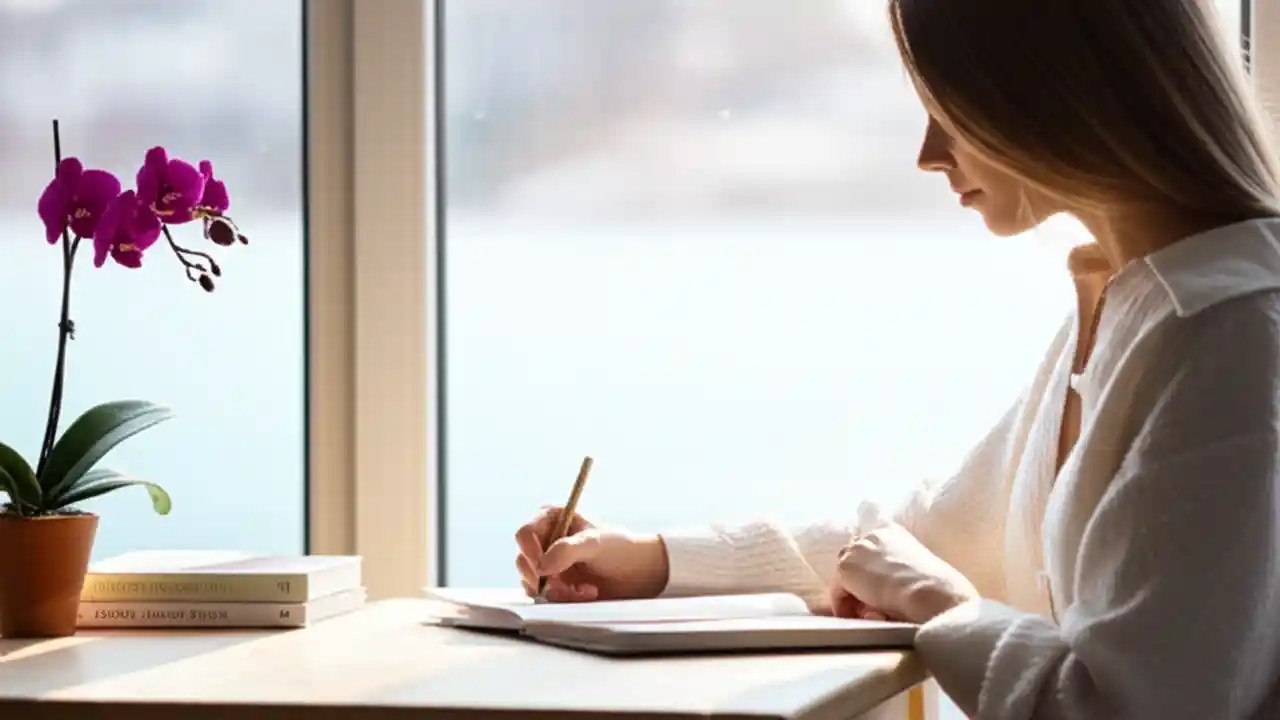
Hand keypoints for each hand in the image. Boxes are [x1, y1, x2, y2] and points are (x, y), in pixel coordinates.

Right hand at [514, 507, 669, 601]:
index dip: (530, 552)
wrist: (637, 572)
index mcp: (552, 518)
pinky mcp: (553, 585)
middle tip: (566, 583)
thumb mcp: (595, 543)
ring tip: (587, 589)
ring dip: (559, 590)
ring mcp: (547, 564)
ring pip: (532, 583)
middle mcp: (545, 540)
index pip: (525, 534)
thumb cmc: (618, 548)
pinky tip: (586, 593)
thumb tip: (541, 566)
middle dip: (546, 578)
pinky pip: (545, 597)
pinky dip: (564, 599)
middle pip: (523, 561)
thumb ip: (567, 550)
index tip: (543, 569)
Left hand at [830, 521, 978, 623]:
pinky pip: (838, 593)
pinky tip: (858, 620)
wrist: (931, 593)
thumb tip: (883, 594)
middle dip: (856, 581)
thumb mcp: (920, 570)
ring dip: (851, 595)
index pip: (870, 546)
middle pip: (852, 558)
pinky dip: (844, 607)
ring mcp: (857, 550)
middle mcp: (872, 535)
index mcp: (893, 532)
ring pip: (845, 576)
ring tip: (863, 616)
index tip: (873, 588)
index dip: (869, 569)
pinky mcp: (846, 569)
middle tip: (865, 606)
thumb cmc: (938, 589)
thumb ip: (899, 572)